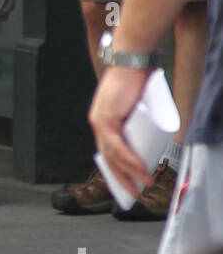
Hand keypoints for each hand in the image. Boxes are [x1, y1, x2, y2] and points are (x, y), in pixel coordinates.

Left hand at [88, 67, 153, 197]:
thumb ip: (142, 117)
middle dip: (122, 179)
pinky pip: (116, 147)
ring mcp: (100, 122)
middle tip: (134, 193)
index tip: (128, 184)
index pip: (109, 152)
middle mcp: (99, 124)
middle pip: (108, 159)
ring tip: (143, 185)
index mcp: (105, 122)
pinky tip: (139, 170)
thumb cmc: (137, 78)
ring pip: (113, 156)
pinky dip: (128, 160)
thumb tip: (155, 133)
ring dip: (129, 173)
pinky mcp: (105, 119)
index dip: (117, 170)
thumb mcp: (140, 104)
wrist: (131, 60)